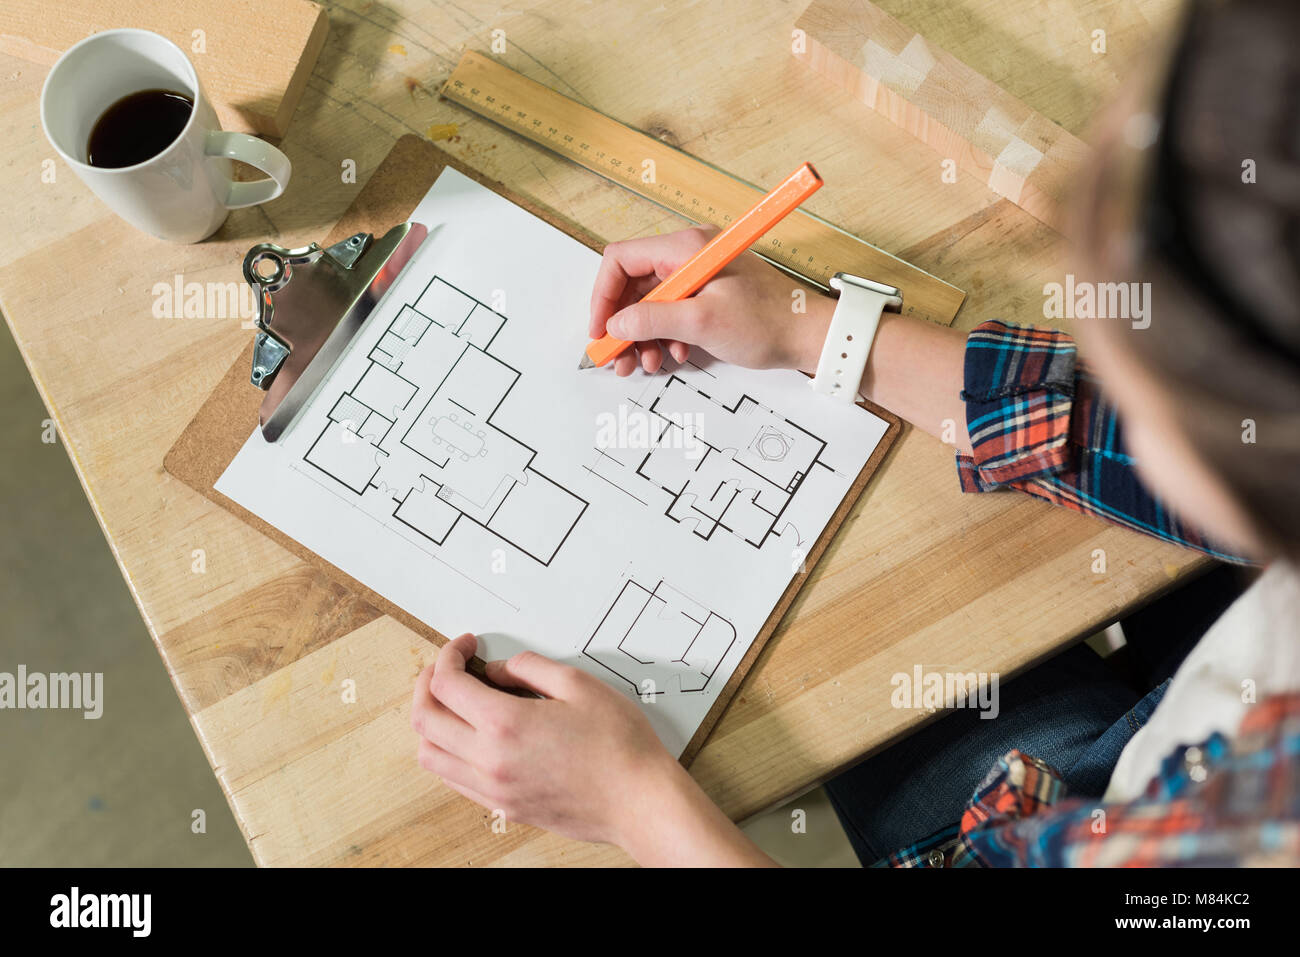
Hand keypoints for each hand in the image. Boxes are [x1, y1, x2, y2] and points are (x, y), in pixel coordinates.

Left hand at [411, 634, 681, 845]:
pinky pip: (453, 779)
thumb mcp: (578, 685)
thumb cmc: (619, 746)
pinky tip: (471, 737)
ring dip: (432, 722)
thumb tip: (497, 671)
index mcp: (505, 725)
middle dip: (428, 683)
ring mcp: (493, 789)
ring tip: (454, 703)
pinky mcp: (504, 808)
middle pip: (425, 719)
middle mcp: (489, 761)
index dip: (449, 656)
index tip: (466, 647)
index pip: (446, 684)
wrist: (639, 801)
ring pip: (430, 756)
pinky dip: (448, 752)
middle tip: (448, 667)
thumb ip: (529, 669)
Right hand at [589, 227, 833, 375]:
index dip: (604, 297)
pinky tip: (673, 354)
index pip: (621, 260)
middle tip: (618, 359)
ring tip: (647, 363)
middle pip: (633, 285)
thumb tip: (616, 324)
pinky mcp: (707, 294)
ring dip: (642, 335)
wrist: (809, 335)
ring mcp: (698, 274)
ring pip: (650, 303)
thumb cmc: (769, 321)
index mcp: (685, 248)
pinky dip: (664, 335)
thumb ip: (653, 319)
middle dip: (623, 324)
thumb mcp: (701, 322)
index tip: (601, 331)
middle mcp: (689, 255)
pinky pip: (671, 311)